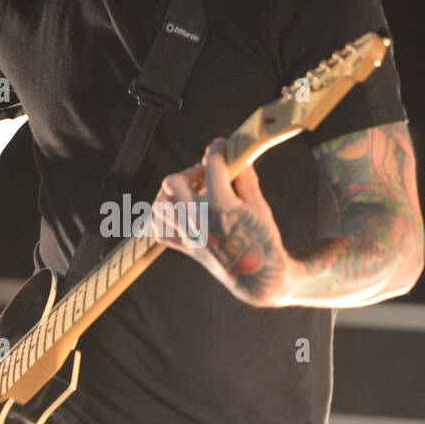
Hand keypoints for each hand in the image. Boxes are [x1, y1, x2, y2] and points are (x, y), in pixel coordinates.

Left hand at [151, 137, 293, 305]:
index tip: (220, 144)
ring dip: (171, 192)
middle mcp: (199, 220)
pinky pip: (160, 230)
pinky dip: (164, 217)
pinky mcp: (185, 249)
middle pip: (173, 181)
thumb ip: (246, 181)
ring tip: (189, 190)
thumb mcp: (261, 208)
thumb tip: (239, 160)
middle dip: (190, 170)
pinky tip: (179, 209)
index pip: (212, 165)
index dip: (217, 149)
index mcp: (222, 206)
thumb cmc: (264, 241)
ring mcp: (189, 236)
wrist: (259, 279)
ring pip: (160, 205)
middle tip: (205, 173)